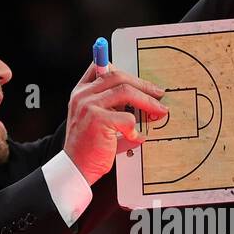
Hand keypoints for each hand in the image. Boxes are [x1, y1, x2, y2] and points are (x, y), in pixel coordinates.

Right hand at [63, 62, 167, 184]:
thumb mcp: (95, 120)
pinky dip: (135, 128)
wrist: (75, 167)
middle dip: (142, 84)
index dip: (123, 69)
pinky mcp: (97, 120)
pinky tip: (134, 136)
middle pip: (118, 76)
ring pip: (126, 92)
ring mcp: (89, 106)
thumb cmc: (87, 147)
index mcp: (81, 92)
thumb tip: (143, 105)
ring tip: (158, 111)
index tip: (141, 81)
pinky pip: (127, 118)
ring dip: (147, 101)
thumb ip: (114, 108)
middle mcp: (83, 95)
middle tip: (158, 94)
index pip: (101, 67)